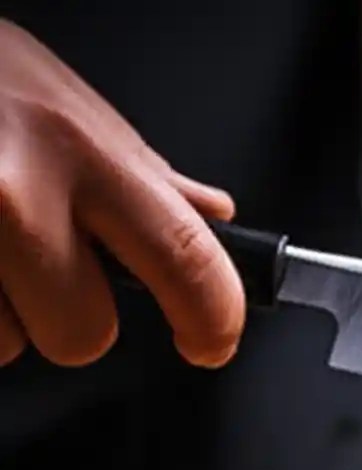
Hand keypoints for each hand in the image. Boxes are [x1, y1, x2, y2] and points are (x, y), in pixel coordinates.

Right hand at [0, 20, 242, 367]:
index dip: (214, 320)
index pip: (187, 260)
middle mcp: (19, 195)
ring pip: (7, 344)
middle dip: (69, 313)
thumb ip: (140, 175)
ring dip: (0, 312)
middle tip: (42, 260)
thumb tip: (211, 217)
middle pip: (84, 335)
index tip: (211, 343)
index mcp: (86, 154)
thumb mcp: (69, 107)